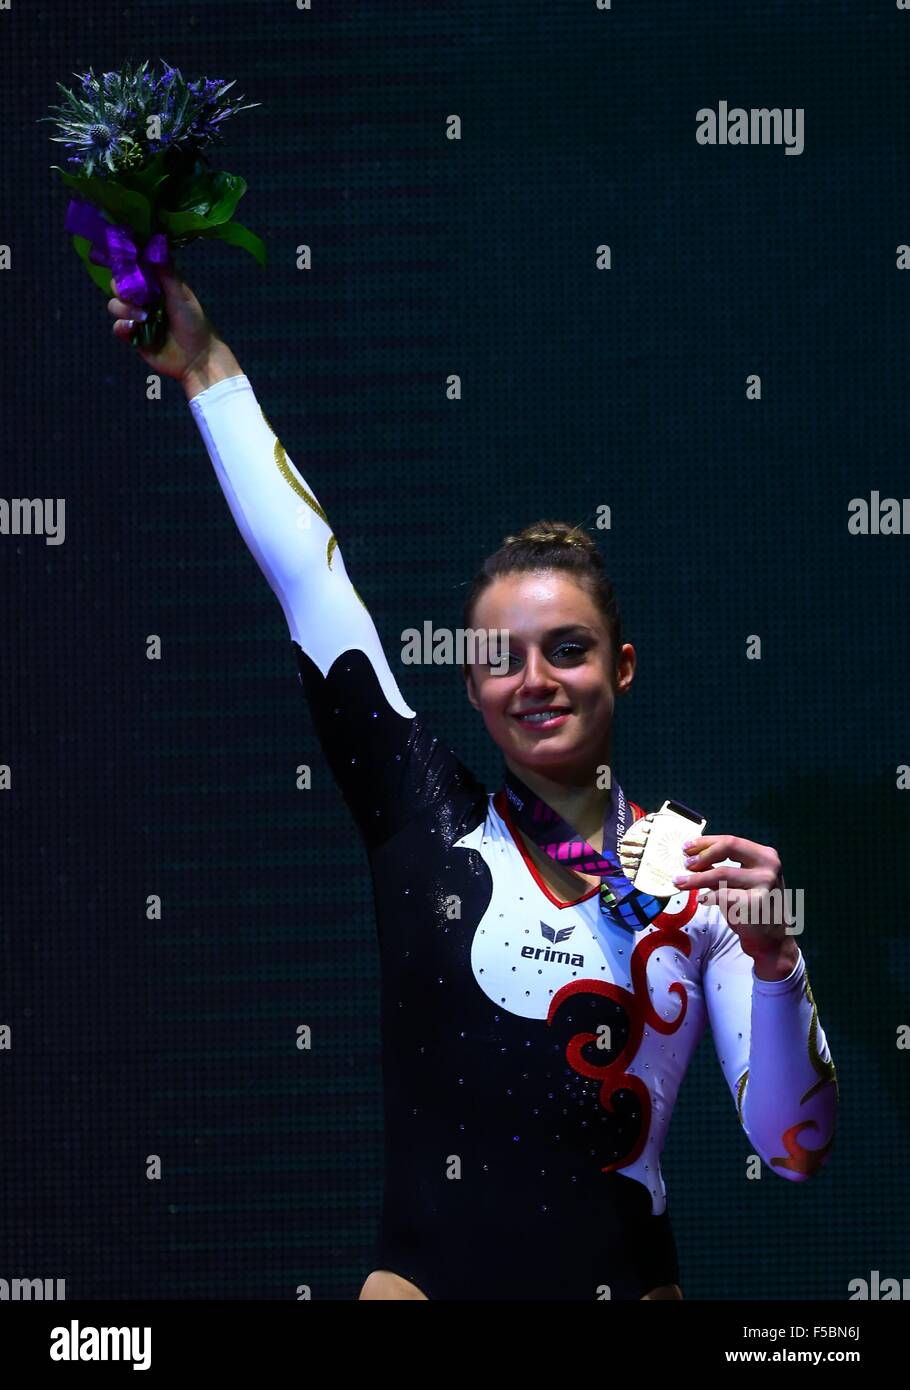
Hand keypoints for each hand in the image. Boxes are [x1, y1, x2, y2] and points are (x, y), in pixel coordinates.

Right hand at [107, 260, 220, 381]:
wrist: (196, 358)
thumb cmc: (194, 323)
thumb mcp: (182, 294)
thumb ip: (166, 272)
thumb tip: (155, 244)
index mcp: (156, 284)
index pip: (134, 267)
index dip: (126, 262)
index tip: (121, 258)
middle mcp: (144, 298)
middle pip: (119, 285)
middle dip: (122, 287)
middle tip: (132, 293)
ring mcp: (138, 317)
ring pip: (116, 305)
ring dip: (125, 309)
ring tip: (143, 318)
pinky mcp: (133, 336)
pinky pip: (117, 327)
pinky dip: (122, 327)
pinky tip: (134, 330)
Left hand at [672, 834, 799, 974]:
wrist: (770, 935)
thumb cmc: (752, 904)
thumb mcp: (741, 880)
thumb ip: (721, 867)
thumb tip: (692, 857)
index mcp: (765, 855)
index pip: (731, 841)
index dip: (706, 843)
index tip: (687, 847)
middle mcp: (768, 866)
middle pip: (728, 848)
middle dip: (702, 855)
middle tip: (685, 864)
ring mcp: (765, 884)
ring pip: (722, 873)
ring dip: (697, 879)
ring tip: (680, 883)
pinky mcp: (756, 902)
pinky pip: (723, 895)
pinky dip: (709, 897)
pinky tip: (702, 900)